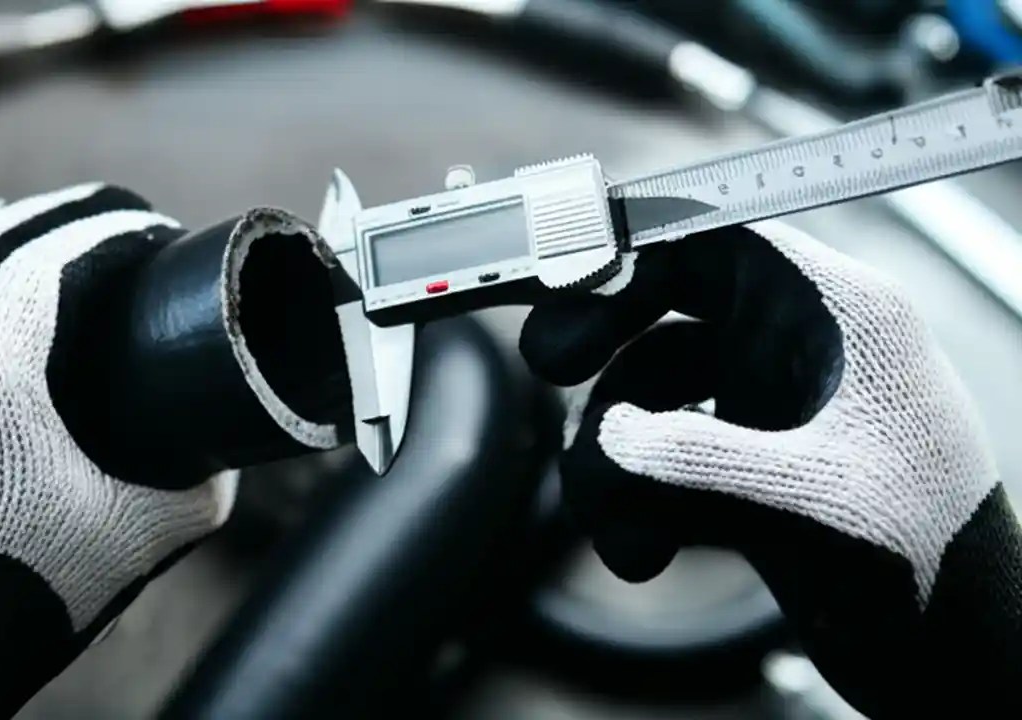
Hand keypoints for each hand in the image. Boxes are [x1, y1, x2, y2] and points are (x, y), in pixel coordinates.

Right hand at [521, 223, 1021, 716]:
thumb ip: (697, 464)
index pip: (717, 236)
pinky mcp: (740, 470)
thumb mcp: (813, 506)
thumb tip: (602, 443)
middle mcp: (794, 349)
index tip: (563, 282)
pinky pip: (650, 460)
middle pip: (663, 302)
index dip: (632, 246)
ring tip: (622, 534)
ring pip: (642, 396)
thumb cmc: (930, 568)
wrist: (958, 662)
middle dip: (598, 340)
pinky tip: (638, 553)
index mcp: (836, 315)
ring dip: (608, 462)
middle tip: (549, 365)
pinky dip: (627, 502)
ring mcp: (764, 410)